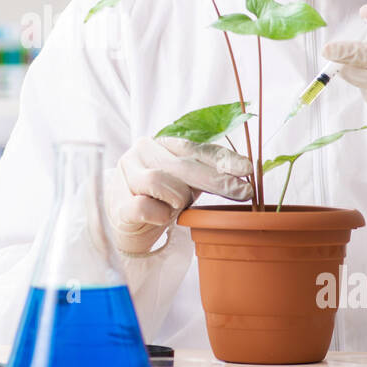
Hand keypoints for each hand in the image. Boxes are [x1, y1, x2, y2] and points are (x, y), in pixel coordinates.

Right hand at [104, 137, 253, 254]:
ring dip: (177, 200)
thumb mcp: (183, 181)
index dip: (222, 159)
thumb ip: (204, 172)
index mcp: (159, 143)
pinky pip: (145, 207)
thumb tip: (243, 171)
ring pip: (161, 182)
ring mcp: (126, 177)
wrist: (122, 223)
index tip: (247, 169)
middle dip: (216, 180)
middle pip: (184, 165)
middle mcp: (141, 153)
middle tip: (242, 192)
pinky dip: (159, 215)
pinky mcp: (119, 204)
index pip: (195, 148)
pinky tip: (161, 217)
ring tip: (176, 208)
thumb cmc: (157, 198)